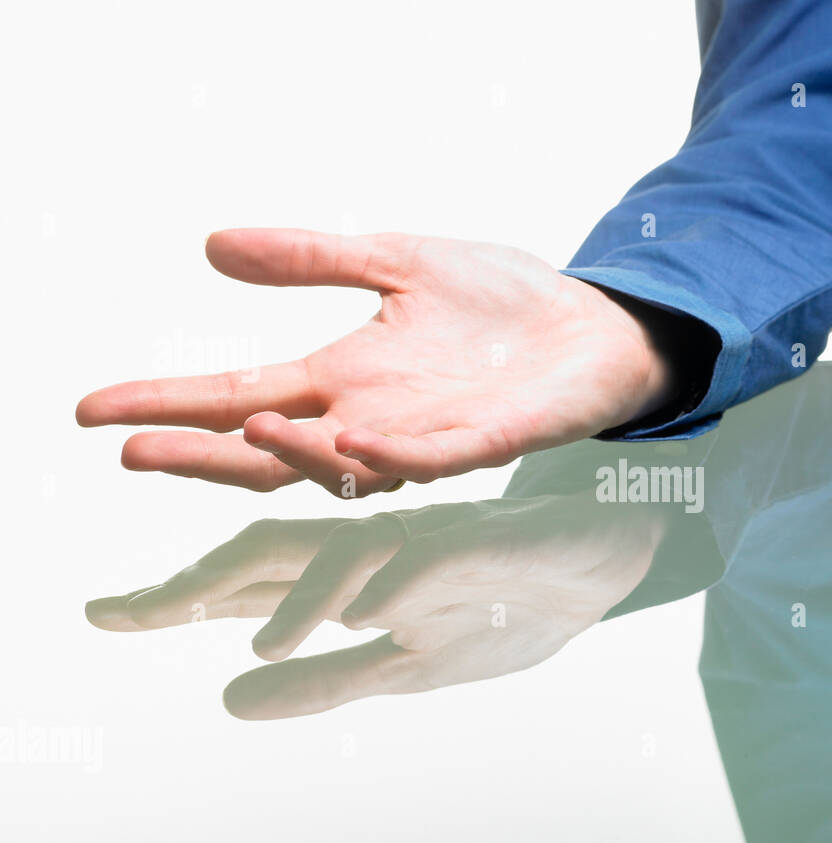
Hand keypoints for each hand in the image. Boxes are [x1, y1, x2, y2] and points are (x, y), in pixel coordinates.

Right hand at [76, 230, 677, 495]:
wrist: (594, 324)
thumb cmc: (503, 302)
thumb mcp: (398, 262)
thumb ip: (314, 258)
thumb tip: (212, 244)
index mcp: (347, 381)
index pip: (240, 400)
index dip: (171, 405)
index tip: (96, 411)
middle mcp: (375, 419)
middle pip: (273, 452)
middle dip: (204, 455)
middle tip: (133, 450)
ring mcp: (431, 437)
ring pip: (348, 466)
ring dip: (297, 452)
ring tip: (245, 429)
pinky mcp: (491, 438)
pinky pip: (438, 458)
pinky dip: (398, 453)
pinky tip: (359, 439)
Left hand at [87, 491, 666, 717]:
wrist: (599, 565)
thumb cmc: (504, 603)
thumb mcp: (408, 664)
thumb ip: (325, 679)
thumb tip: (230, 697)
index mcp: (354, 571)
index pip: (251, 584)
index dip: (176, 600)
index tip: (106, 616)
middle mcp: (375, 543)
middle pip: (269, 552)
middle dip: (193, 584)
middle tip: (118, 613)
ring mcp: (424, 537)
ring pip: (337, 546)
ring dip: (278, 585)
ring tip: (232, 624)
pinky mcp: (480, 538)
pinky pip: (421, 559)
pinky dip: (383, 582)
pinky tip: (356, 613)